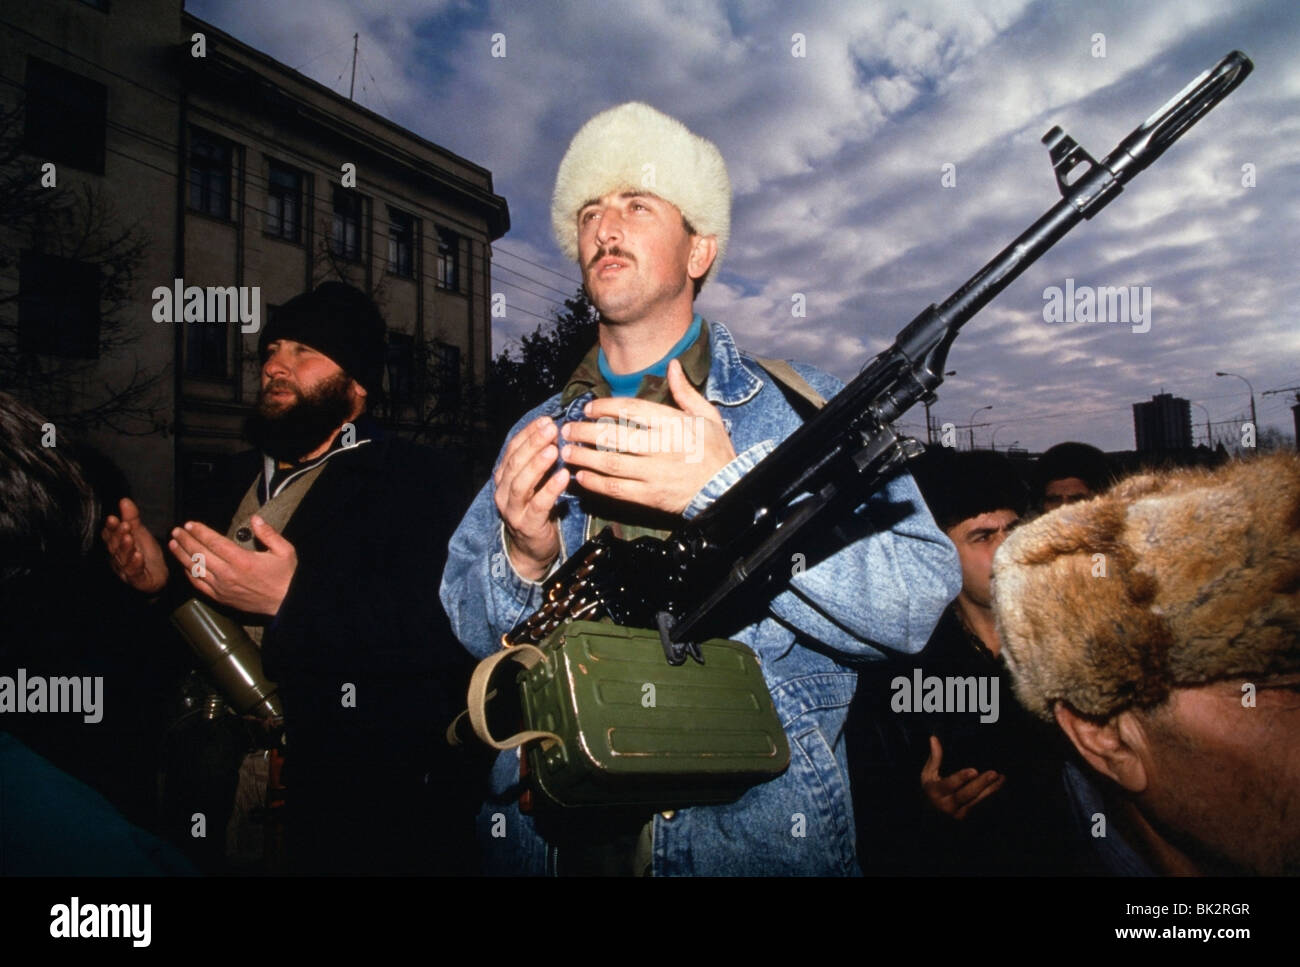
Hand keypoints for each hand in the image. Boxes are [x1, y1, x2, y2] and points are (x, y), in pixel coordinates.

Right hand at [101, 497, 168, 593]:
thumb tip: (124, 500)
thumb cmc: (146, 553)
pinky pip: (134, 572)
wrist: (160, 574)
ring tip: (129, 538)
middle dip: (118, 535)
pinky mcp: (137, 579)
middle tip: (124, 525)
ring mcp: (126, 569)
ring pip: (122, 558)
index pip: (110, 535)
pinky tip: (138, 556)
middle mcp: (118, 557)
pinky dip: (135, 563)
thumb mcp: (140, 532)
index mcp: (117, 545)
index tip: (113, 518)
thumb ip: (131, 517)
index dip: (111, 528)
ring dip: (125, 548)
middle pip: (114, 546)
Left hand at [167, 515, 296, 614]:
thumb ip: (268, 533)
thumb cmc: (286, 576)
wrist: (286, 604)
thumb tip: (255, 519)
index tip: (190, 524)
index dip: (200, 532)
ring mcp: (222, 587)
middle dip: (186, 540)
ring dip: (182, 555)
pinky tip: (184, 565)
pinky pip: (199, 584)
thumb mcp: (285, 551)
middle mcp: (228, 574)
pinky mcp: (221, 597)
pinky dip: (189, 573)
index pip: (214, 542)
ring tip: (173, 544)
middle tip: (177, 530)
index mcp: (243, 560)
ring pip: (195, 569)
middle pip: (200, 554)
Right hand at [493, 415, 568, 581]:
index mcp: (504, 477)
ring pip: (521, 484)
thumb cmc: (536, 509)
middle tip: (551, 429)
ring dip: (537, 464)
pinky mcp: (528, 525)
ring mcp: (513, 510)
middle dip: (533, 444)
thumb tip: (555, 432)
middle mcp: (504, 492)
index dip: (528, 434)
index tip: (545, 420)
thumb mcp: (534, 482)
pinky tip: (564, 477)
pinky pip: (539, 505)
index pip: (512, 450)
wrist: (532, 548)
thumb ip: (539, 461)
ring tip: (553, 449)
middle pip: (515, 464)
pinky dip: (550, 489)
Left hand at [559, 359, 735, 514]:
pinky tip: (581, 477)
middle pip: (614, 436)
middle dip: (585, 432)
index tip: (587, 408)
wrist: (727, 489)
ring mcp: (654, 473)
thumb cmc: (716, 450)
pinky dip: (596, 483)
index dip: (604, 406)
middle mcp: (661, 447)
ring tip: (566, 452)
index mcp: (673, 424)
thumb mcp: (707, 416)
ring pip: (610, 463)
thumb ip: (686, 392)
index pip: (631, 409)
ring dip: (584, 457)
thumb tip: (673, 365)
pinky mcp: (650, 496)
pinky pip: (617, 489)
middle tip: (567, 430)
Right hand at [920, 735, 1003, 819]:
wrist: (932, 813)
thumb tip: (933, 738)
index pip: (949, 785)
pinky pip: (981, 804)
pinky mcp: (968, 816)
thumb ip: (934, 757)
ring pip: (977, 800)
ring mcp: (958, 813)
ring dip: (991, 789)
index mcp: (936, 792)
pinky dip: (991, 794)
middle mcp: (947, 805)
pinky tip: (999, 783)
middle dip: (981, 783)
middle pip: (966, 794)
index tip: (974, 771)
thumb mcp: (928, 773)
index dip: (961, 778)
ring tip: (1001, 777)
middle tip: (994, 773)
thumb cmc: (931, 788)